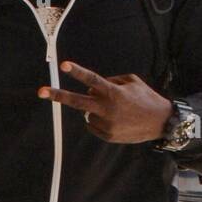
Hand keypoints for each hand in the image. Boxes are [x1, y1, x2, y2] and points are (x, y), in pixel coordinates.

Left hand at [38, 61, 173, 142]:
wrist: (160, 123)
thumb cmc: (146, 98)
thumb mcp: (132, 81)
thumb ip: (110, 81)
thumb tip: (91, 87)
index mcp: (114, 93)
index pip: (92, 80)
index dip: (77, 72)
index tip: (63, 66)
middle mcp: (108, 109)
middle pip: (77, 102)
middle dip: (58, 96)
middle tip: (41, 92)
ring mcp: (106, 124)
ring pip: (87, 112)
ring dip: (94, 108)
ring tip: (116, 110)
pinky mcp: (107, 135)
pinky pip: (93, 124)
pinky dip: (99, 119)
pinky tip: (116, 119)